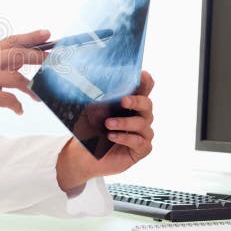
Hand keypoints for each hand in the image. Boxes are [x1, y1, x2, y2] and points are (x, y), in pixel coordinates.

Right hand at [0, 29, 49, 166]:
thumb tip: (23, 58)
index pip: (9, 41)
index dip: (30, 37)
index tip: (48, 34)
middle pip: (16, 53)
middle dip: (37, 55)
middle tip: (54, 60)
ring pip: (16, 76)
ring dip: (31, 88)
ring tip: (38, 97)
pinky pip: (10, 98)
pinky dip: (17, 105)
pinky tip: (18, 111)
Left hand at [55, 70, 154, 190]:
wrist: (83, 156)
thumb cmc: (89, 131)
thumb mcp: (90, 113)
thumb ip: (98, 102)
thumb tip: (96, 91)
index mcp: (130, 104)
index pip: (143, 89)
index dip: (145, 82)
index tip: (142, 74)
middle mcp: (140, 117)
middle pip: (147, 104)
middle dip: (136, 101)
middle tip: (123, 100)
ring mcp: (143, 133)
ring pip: (142, 124)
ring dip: (124, 122)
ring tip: (108, 124)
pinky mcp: (141, 149)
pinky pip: (138, 142)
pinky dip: (125, 138)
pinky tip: (112, 137)